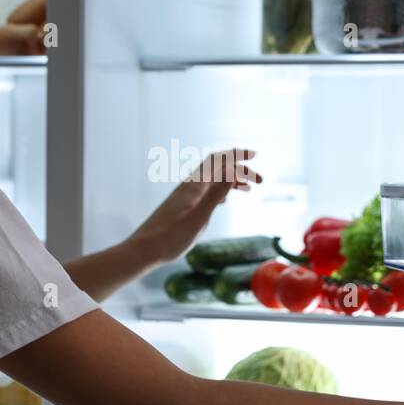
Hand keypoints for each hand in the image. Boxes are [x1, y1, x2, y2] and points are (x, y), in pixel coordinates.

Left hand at [128, 148, 262, 265]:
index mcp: (194, 186)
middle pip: (217, 169)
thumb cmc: (170, 238)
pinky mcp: (181, 207)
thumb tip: (233, 171)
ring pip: (212, 180)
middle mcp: (189, 187)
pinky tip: (225, 199)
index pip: (218, 161)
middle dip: (240, 170)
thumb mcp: (199, 218)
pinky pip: (205, 191)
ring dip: (231, 180)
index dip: (236, 154)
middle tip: (260, 181)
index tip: (255, 154)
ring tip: (249, 189)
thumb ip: (216, 194)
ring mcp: (184, 196)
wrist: (143, 250)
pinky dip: (219, 190)